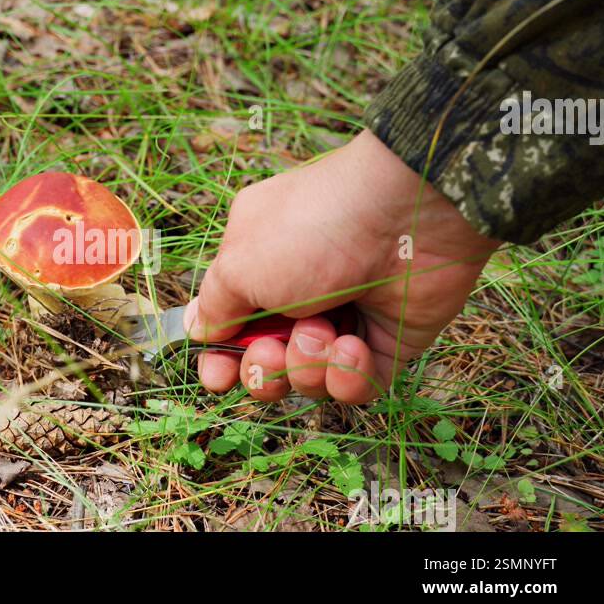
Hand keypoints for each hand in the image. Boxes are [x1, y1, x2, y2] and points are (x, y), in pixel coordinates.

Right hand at [185, 130, 501, 403]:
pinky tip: (352, 346)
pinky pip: (355, 388)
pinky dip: (348, 376)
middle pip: (266, 366)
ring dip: (307, 365)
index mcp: (258, 270)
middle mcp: (299, 299)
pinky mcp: (386, 344)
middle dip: (262, 371)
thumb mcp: (240, 264)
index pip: (231, 330)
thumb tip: (198, 329)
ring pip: (308, 380)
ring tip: (322, 331)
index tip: (218, 377)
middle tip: (271, 352)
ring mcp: (344, 322)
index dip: (222, 361)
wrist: (405, 215)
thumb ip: (214, 306)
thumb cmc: (312, 229)